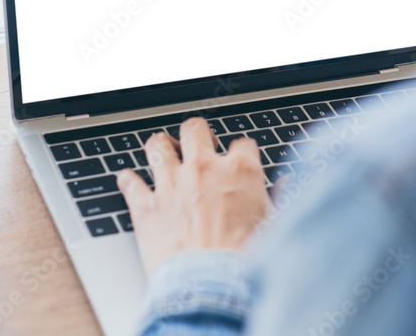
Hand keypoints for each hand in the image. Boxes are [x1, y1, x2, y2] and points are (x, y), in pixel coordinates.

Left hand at [117, 117, 270, 278]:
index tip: (239, 160)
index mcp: (240, 170)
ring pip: (158, 146)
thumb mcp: (274, 224)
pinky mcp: (146, 205)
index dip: (240, 152)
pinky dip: (129, 180)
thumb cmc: (246, 260)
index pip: (242, 143)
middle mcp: (203, 169)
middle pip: (195, 129)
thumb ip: (278, 197)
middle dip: (196, 134)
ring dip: (160, 148)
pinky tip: (130, 180)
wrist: (214, 285)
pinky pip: (130, 181)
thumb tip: (287, 185)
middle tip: (197, 144)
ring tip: (163, 152)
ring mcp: (171, 184)